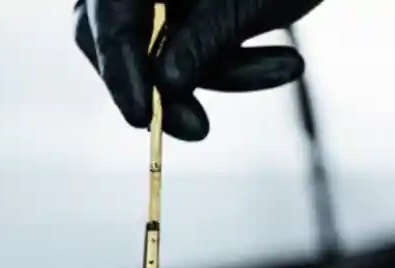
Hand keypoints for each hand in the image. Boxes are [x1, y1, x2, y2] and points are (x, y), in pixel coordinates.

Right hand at [74, 0, 323, 140]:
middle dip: (164, 86)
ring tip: (287, 67)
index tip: (140, 118)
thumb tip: (166, 85)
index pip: (107, 19)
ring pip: (163, 47)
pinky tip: (284, 64)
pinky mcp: (184, 6)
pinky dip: (234, 60)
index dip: (120, 72)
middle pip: (118, 37)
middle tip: (197, 129)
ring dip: (222, 72)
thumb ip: (203, 38)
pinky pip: (191, 44)